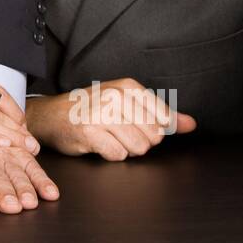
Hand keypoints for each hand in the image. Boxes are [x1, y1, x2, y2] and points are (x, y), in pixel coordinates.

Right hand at [27, 78, 196, 160]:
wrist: (52, 116)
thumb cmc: (91, 110)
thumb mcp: (127, 105)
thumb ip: (163, 116)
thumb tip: (191, 124)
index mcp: (128, 87)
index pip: (163, 120)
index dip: (152, 129)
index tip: (133, 124)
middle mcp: (115, 96)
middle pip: (153, 136)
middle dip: (139, 141)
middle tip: (117, 131)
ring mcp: (101, 113)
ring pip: (138, 148)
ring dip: (125, 149)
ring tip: (108, 137)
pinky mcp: (89, 132)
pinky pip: (118, 155)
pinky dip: (110, 155)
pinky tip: (98, 144)